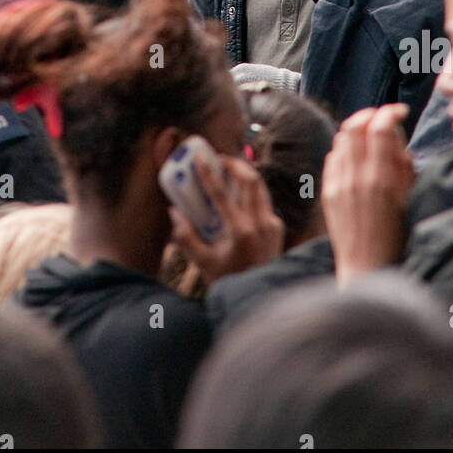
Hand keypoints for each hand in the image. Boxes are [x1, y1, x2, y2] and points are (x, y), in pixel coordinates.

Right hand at [169, 154, 283, 285]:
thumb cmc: (228, 280)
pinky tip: (238, 194)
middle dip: (234, 164)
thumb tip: (175, 211)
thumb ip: (185, 236)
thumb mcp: (202, 262)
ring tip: (228, 169)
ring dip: (244, 175)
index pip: (221, 193)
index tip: (199, 157)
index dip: (208, 172)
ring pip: (260, 187)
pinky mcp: (277, 227)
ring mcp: (272, 225)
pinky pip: (263, 201)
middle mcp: (260, 224)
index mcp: (240, 232)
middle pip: (251, 180)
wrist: (258, 295)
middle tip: (218, 158)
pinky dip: (251, 192)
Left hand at [322, 104, 415, 281]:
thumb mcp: (409, 199)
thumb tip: (394, 135)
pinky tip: (357, 157)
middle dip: (370, 115)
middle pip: (355, 126)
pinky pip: (333, 158)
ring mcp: (338, 184)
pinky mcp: (327, 192)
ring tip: (370, 135)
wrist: (367, 267)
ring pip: (341, 139)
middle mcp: (355, 178)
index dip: (390, 113)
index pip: (379, 128)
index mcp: (380, 180)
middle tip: (383, 118)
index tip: (399, 112)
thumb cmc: (397, 238)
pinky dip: (345, 149)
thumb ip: (403, 164)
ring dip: (356, 130)